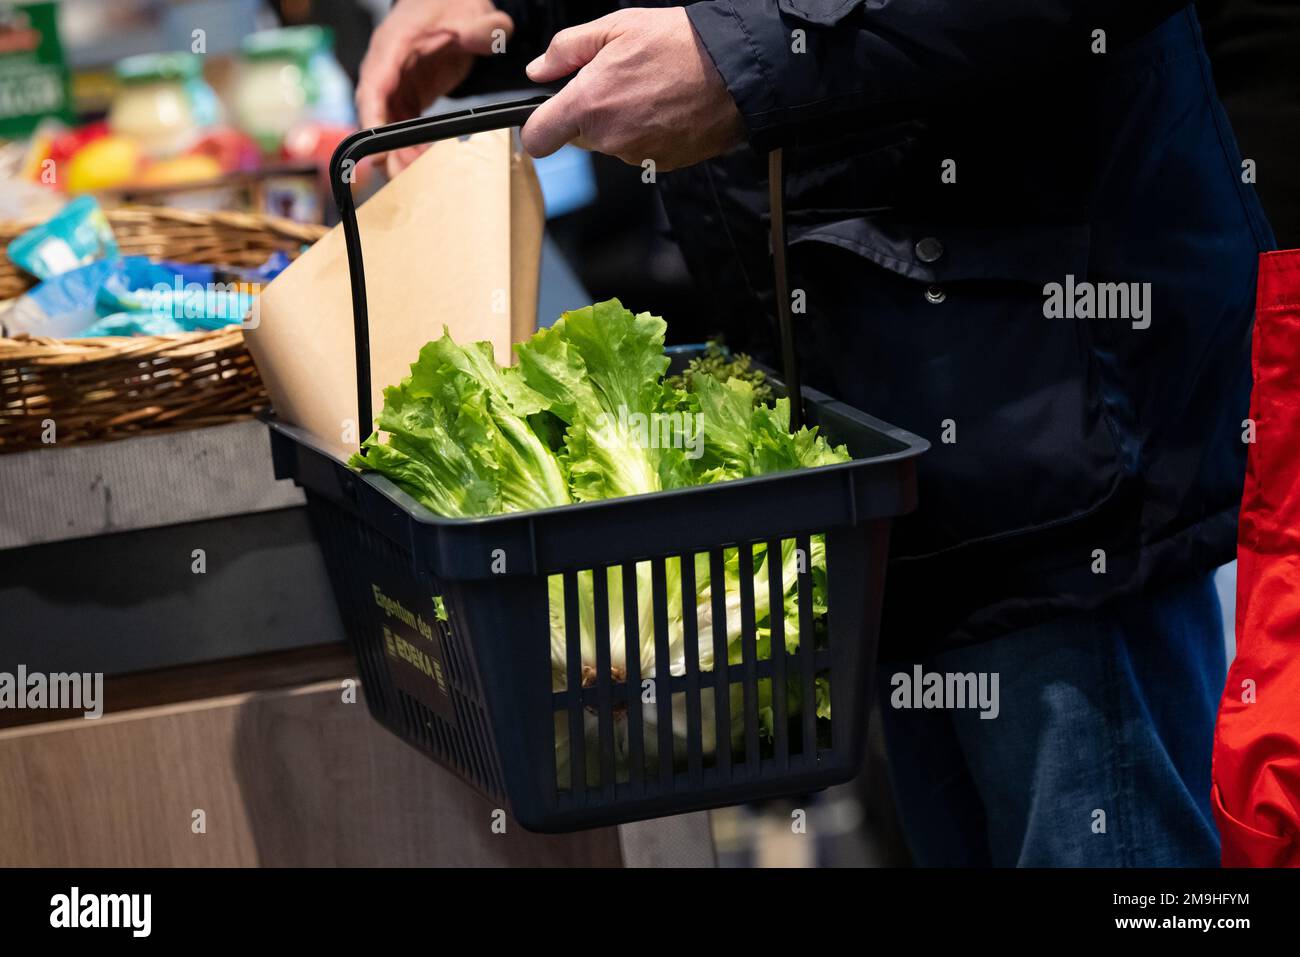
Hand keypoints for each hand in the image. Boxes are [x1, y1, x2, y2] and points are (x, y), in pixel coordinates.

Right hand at [356, 0, 513, 175]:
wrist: (444, 5)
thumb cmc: (448, 6)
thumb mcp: (470, 13)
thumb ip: (482, 27)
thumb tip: (493, 34)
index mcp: (394, 44)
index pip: (375, 83)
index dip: (373, 117)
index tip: (379, 145)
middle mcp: (386, 67)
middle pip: (376, 113)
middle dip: (386, 146)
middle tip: (404, 176)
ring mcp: (394, 84)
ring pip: (386, 125)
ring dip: (398, 153)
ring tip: (417, 179)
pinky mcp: (405, 97)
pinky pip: (401, 127)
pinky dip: (410, 148)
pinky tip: (425, 167)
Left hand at [522, 8, 743, 171]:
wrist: (734, 71)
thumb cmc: (679, 45)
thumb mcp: (615, 27)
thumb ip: (566, 50)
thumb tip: (539, 70)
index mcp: (589, 104)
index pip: (538, 138)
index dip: (537, 126)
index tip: (546, 115)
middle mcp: (609, 138)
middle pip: (578, 138)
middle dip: (589, 114)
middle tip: (618, 81)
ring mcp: (636, 155)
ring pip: (611, 143)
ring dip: (621, 122)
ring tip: (649, 90)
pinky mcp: (661, 164)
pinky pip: (639, 151)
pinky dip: (647, 133)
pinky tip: (666, 107)